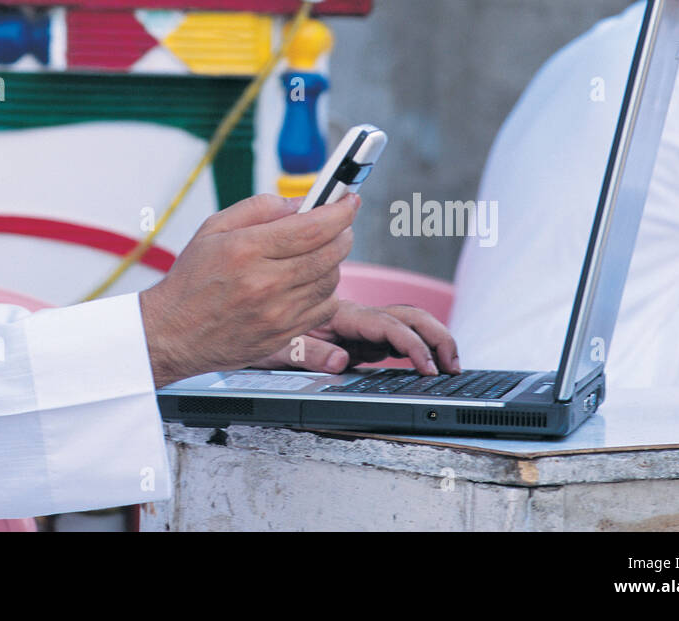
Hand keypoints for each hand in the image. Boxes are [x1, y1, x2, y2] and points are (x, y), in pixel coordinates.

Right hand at [138, 192, 356, 386]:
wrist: (174, 332)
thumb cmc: (192, 280)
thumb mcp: (213, 228)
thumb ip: (258, 208)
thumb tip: (298, 202)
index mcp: (246, 249)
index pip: (311, 227)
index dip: (339, 211)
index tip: (348, 201)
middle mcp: (265, 282)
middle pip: (329, 253)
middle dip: (343, 232)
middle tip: (339, 224)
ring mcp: (277, 312)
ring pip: (331, 280)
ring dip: (334, 261)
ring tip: (318, 252)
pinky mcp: (284, 334)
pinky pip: (325, 308)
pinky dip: (326, 290)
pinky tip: (309, 281)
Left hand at [250, 301, 460, 375]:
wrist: (226, 321)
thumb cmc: (245, 325)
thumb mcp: (272, 345)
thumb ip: (307, 351)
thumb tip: (341, 363)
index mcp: (334, 313)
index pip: (383, 324)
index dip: (410, 342)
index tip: (427, 363)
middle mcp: (348, 317)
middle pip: (403, 317)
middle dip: (434, 337)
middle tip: (452, 364)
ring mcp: (351, 326)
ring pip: (400, 323)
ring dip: (430, 338)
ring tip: (449, 363)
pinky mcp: (349, 336)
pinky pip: (387, 336)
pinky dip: (412, 344)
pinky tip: (423, 363)